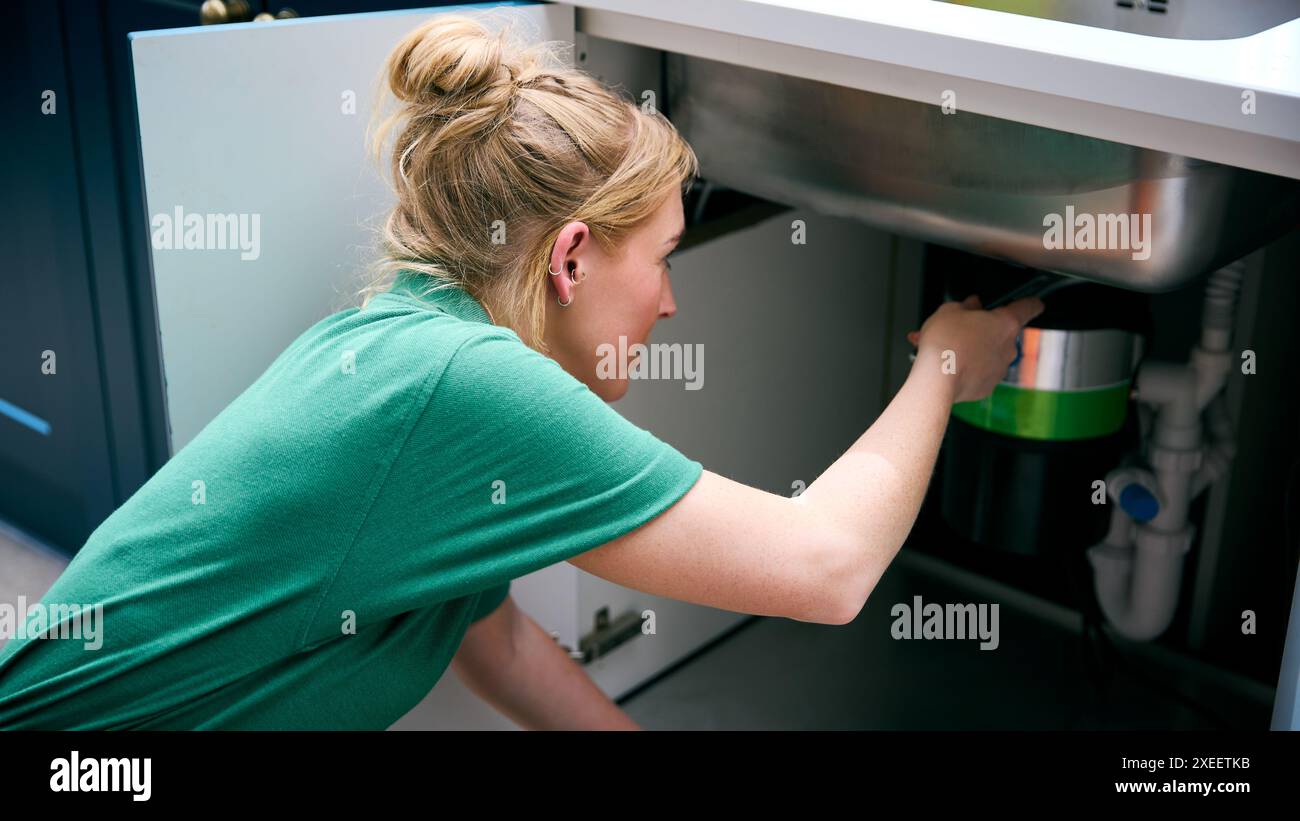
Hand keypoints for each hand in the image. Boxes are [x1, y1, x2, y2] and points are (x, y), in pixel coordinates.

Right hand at [905, 294, 1044, 403]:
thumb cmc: (944, 343)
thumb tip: (972, 305)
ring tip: (952, 349)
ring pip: (992, 353)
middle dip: (987, 329)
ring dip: (977, 349)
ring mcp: (1000, 368)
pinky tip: (951, 365)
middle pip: (1005, 332)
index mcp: (1005, 323)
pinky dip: (970, 368)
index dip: (1029, 303)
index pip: (1030, 307)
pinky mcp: (988, 386)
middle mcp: (1009, 347)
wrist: (936, 380)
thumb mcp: (949, 311)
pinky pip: (982, 372)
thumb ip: (965, 305)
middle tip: (965, 328)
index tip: (1028, 302)